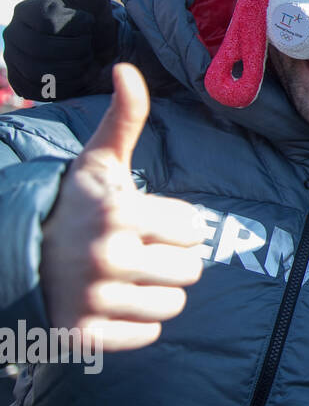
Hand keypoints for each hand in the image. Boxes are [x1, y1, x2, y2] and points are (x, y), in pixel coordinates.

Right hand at [3, 0, 119, 100]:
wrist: (102, 59)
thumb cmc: (97, 26)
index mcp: (28, 10)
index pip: (50, 22)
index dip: (77, 27)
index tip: (88, 25)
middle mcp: (14, 33)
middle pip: (45, 49)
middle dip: (77, 50)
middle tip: (88, 47)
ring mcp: (15, 60)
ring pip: (44, 70)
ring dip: (74, 68)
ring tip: (82, 61)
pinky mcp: (21, 83)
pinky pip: (42, 88)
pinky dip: (64, 85)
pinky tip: (73, 76)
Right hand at [39, 64, 204, 350]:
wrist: (17, 256)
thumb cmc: (72, 206)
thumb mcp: (98, 163)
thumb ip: (124, 119)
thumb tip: (127, 70)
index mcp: (120, 212)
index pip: (195, 230)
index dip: (174, 226)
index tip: (143, 223)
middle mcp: (109, 256)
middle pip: (190, 270)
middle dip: (170, 260)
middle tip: (137, 252)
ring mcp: (96, 299)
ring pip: (174, 304)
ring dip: (156, 292)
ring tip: (126, 278)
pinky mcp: (87, 336)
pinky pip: (148, 334)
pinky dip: (135, 324)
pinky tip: (111, 303)